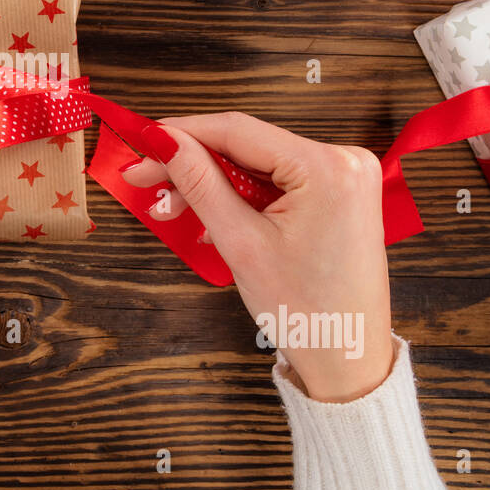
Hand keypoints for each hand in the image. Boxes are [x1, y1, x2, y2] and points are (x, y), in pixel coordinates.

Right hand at [124, 113, 393, 402]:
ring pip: (258, 164)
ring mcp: (344, 177)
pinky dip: (242, 196)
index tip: (142, 138)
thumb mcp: (241, 243)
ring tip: (172, 209)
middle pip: (247, 146)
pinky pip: (278, 181)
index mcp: (328, 168)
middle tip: (144, 178)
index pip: (238, 130)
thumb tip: (165, 141)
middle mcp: (344, 160)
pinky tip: (211, 216)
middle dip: (193, 164)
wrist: (347, 359)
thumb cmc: (306, 311)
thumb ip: (200, 183)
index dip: (183, 131)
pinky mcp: (338, 194)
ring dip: (213, 183)